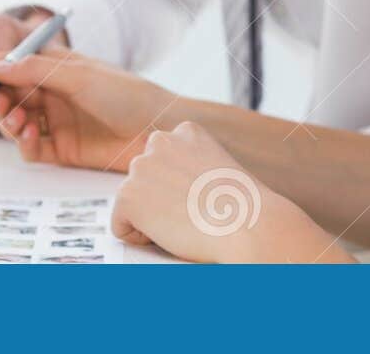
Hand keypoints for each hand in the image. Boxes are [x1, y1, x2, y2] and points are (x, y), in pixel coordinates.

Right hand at [0, 46, 177, 172]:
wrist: (159, 131)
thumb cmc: (126, 94)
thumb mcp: (78, 75)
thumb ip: (34, 71)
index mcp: (56, 67)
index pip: (14, 65)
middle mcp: (53, 94)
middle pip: (11, 95)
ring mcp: (57, 122)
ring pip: (17, 121)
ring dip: (10, 121)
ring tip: (17, 121)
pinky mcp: (62, 149)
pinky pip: (31, 148)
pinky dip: (23, 142)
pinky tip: (29, 135)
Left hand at [110, 122, 348, 262]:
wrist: (249, 226)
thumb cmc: (244, 209)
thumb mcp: (219, 171)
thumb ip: (190, 168)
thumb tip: (171, 187)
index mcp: (186, 132)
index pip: (164, 164)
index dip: (181, 191)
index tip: (204, 200)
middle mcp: (160, 141)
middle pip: (146, 182)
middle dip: (162, 202)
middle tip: (195, 214)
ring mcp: (141, 166)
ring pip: (133, 204)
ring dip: (153, 219)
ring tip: (186, 222)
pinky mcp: (129, 195)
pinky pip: (120, 227)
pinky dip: (140, 238)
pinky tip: (171, 233)